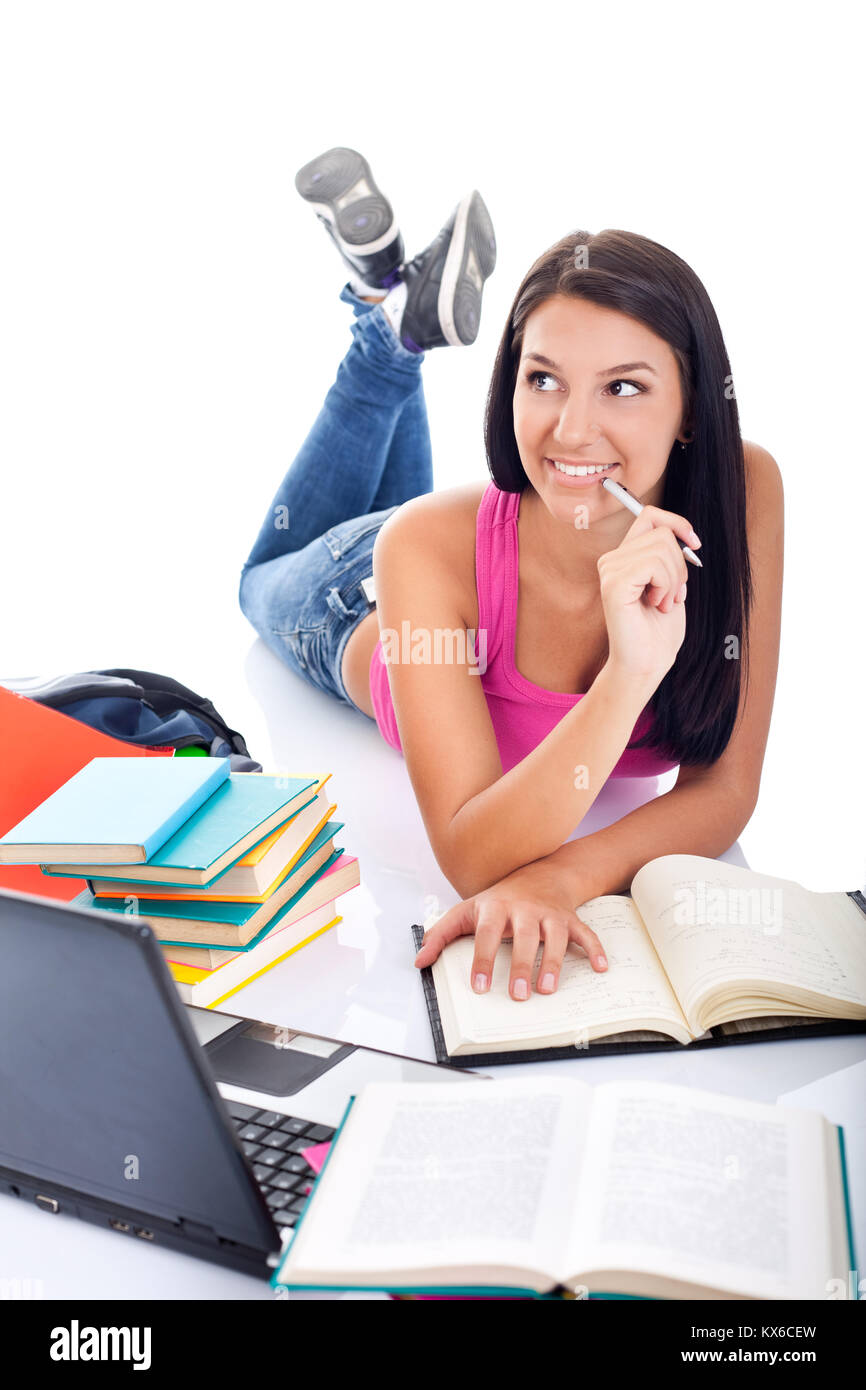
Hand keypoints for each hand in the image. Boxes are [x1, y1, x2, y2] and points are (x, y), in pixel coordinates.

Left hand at [413, 858, 607, 1000]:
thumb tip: (419, 962)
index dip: (483, 960)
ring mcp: (549, 914)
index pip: (487, 935)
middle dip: (521, 966)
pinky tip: (601, 968)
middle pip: (524, 938)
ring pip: (554, 937)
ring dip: (553, 964)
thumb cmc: (497, 901)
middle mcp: (524, 909)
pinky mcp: (569, 919)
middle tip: (518, 995)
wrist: (538, 874)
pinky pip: (585, 934)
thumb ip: (440, 936)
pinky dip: (595, 949)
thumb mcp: (465, 912)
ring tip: (547, 990)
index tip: (480, 987)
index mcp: (495, 908)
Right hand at [598, 504, 698, 685]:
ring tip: (664, 603)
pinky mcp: (614, 584)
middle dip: (680, 566)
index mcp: (623, 557)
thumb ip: (669, 556)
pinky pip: (655, 565)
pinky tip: (656, 605)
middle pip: (662, 533)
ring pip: (662, 548)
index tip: (695, 544)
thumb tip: (682, 533)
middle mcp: (611, 560)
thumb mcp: (670, 584)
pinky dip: (666, 586)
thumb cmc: (658, 630)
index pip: (650, 515)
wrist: (646, 663)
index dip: (677, 523)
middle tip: (672, 596)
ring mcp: (609, 570)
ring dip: (674, 580)